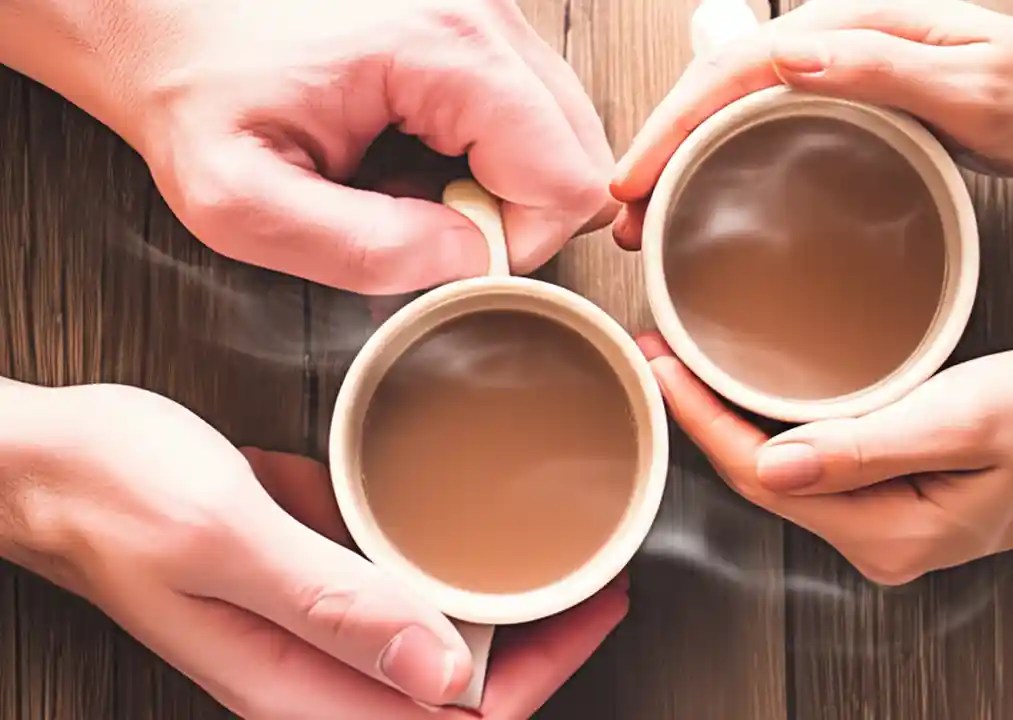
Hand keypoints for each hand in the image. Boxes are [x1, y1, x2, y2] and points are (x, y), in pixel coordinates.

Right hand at [2, 383, 626, 717]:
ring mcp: (307, 622)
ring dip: (500, 603)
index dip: (537, 674)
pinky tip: (478, 527)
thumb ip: (333, 604)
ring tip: (568, 550)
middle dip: (538, 639)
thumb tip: (444, 672)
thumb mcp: (225, 538)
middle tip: (599, 571)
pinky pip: (391, 587)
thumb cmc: (112, 494)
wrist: (46, 457)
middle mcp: (309, 666)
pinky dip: (443, 565)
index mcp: (294, 682)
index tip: (593, 608)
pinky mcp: (303, 578)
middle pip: (453, 686)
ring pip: (429, 638)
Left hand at [4, 0, 614, 293]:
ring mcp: (485, 10)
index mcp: (445, 48)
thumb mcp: (243, 201)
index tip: (445, 250)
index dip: (518, 243)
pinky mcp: (473, 21)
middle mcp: (484, 14)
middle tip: (428, 218)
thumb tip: (470, 261)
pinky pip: (528, 112)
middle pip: (582, 154)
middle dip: (519, 213)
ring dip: (503, 183)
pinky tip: (421, 152)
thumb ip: (366, 251)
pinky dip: (488, 152)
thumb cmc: (193, 89)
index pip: (569, 179)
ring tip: (415, 182)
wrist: (159, 14)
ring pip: (561, 134)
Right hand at [610, 0, 1012, 248]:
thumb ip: (881, 66)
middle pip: (715, 88)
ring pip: (730, 108)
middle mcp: (832, 44)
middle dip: (658, 148)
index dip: (672, 124)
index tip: (633, 179)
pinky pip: (761, 126)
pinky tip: (705, 194)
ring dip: (679, 158)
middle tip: (624, 216)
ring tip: (647, 216)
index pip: (733, 69)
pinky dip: (719, 160)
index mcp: (849, 30)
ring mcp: (836, 73)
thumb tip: (787, 55)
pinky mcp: (845, 103)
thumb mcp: (969, 85)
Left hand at [637, 335, 1012, 584]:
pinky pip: (817, 468)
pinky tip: (757, 393)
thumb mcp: (962, 422)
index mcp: (884, 532)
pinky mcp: (896, 503)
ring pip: (784, 474)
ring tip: (691, 364)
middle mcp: (875, 542)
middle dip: (703, 418)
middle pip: (760, 480)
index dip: (700, 420)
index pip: (760, 476)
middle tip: (662, 351)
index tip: (660, 363)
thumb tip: (772, 465)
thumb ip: (866, 448)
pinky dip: (778, 428)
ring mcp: (885, 527)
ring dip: (735, 422)